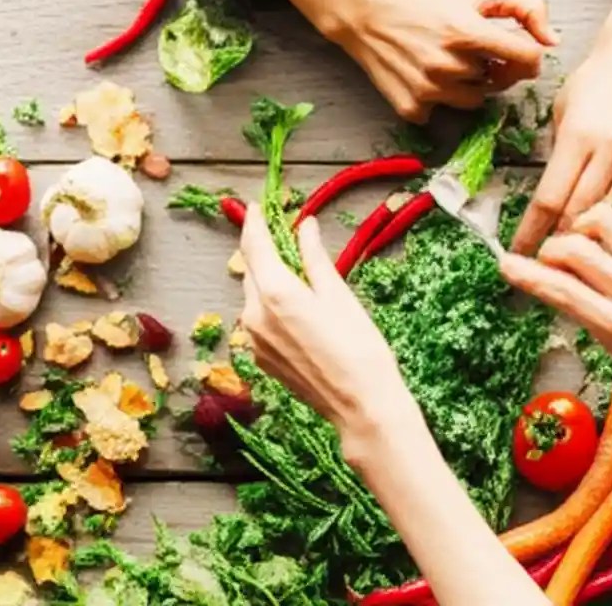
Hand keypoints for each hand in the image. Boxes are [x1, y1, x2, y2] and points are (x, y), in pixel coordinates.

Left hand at [238, 204, 416, 439]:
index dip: (254, 222)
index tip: (259, 206)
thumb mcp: (338, 294)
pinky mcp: (260, 359)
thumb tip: (304, 226)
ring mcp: (254, 340)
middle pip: (251, 271)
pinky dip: (270, 308)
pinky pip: (258, 322)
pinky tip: (297, 312)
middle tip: (285, 239)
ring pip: (254, 297)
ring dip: (268, 282)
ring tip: (298, 278)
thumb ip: (314, 257)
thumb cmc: (359, 347)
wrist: (360, 404)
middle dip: (264, 252)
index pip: (254, 246)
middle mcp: (255, 315)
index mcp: (275, 293)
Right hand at [329, 0, 557, 122]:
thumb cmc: (428, 2)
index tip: (517, 52)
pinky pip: (443, 113)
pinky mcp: (411, 108)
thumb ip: (525, 6)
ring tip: (447, 61)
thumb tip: (553, 40)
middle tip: (470, 49)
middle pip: (499, 81)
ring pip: (474, 100)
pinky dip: (439, 98)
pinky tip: (425, 75)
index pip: (527, 58)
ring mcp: (428, 89)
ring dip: (468, 84)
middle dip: (492, 66)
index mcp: (468, 32)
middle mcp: (448, 65)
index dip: (529, 56)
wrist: (370, 17)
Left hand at [511, 41, 611, 252]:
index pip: (549, 198)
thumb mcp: (560, 115)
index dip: (530, 232)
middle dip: (557, 243)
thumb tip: (545, 207)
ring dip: (591, 242)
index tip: (518, 252)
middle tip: (542, 262)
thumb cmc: (592, 85)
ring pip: (611, 218)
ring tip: (573, 260)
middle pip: (578, 215)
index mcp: (579, 137)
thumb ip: (556, 160)